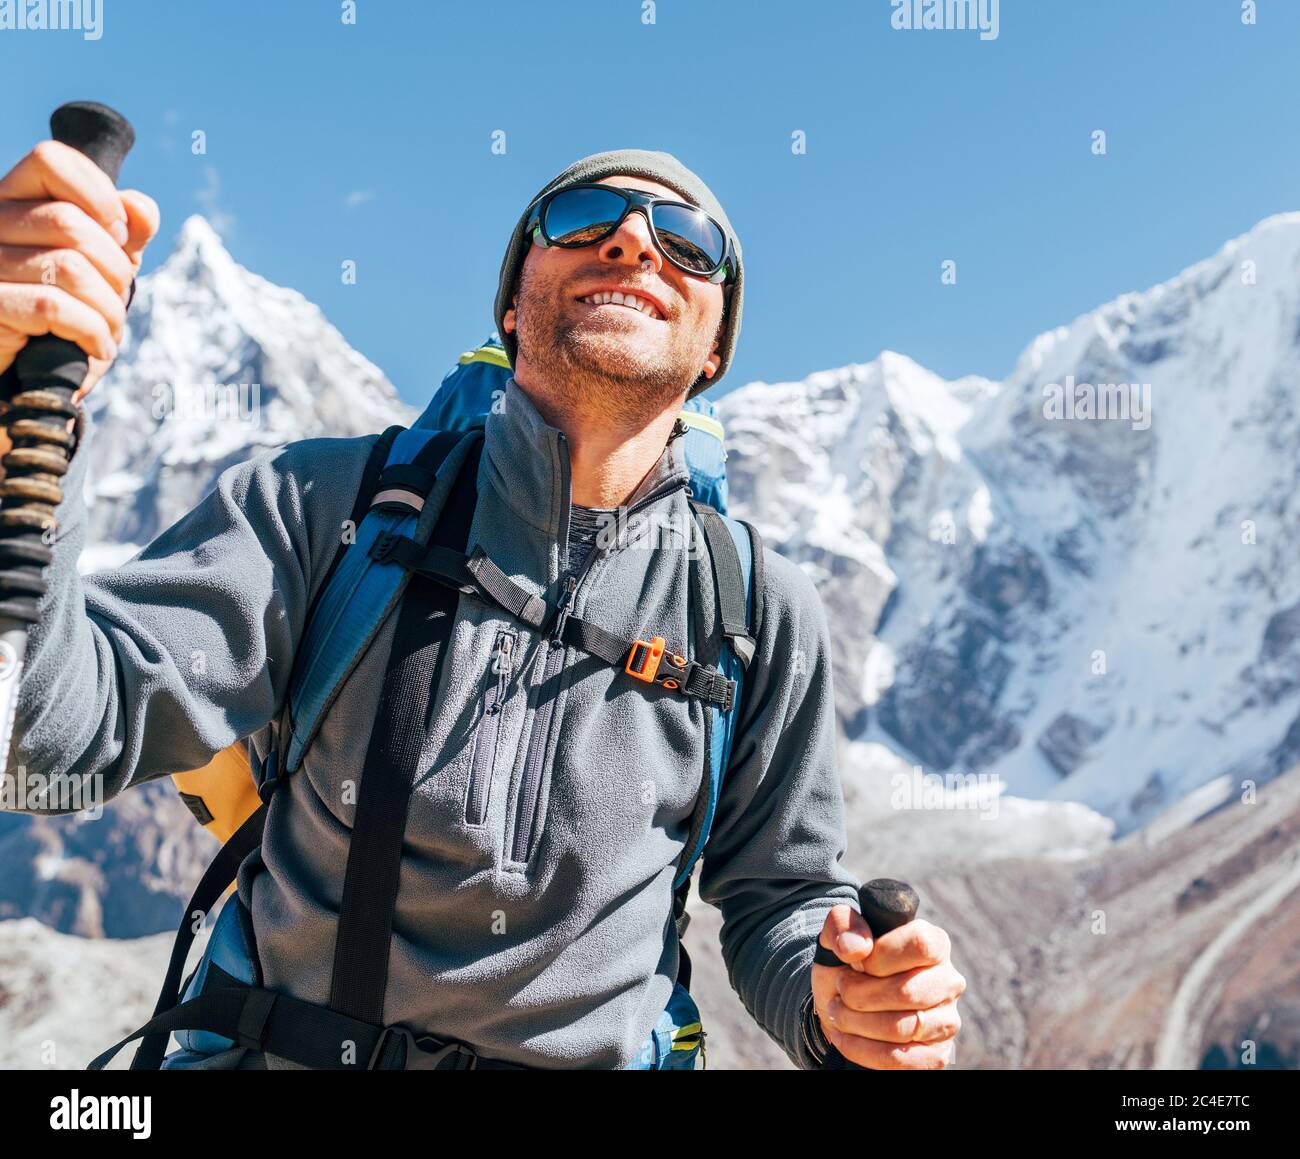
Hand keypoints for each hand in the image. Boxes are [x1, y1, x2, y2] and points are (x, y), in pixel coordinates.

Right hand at [0, 138, 158, 398]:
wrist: (24, 383)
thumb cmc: (64, 321)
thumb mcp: (102, 272)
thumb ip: (122, 234)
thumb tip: (140, 208)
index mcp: (14, 203)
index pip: (52, 160)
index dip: (99, 193)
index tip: (119, 233)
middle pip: (72, 223)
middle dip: (115, 270)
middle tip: (115, 299)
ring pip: (70, 268)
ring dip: (108, 309)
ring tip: (106, 330)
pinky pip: (54, 307)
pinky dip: (91, 332)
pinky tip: (95, 347)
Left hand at [811, 903, 964, 1068]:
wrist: (843, 1002)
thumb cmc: (848, 963)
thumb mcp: (838, 934)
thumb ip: (842, 924)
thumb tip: (856, 947)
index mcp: (934, 943)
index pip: (920, 945)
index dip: (880, 956)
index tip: (855, 962)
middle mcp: (949, 982)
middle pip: (909, 992)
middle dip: (861, 995)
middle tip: (841, 992)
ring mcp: (946, 1021)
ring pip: (904, 1029)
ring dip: (858, 1023)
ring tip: (838, 1012)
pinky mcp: (936, 1055)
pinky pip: (902, 1061)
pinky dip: (864, 1051)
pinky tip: (845, 1037)